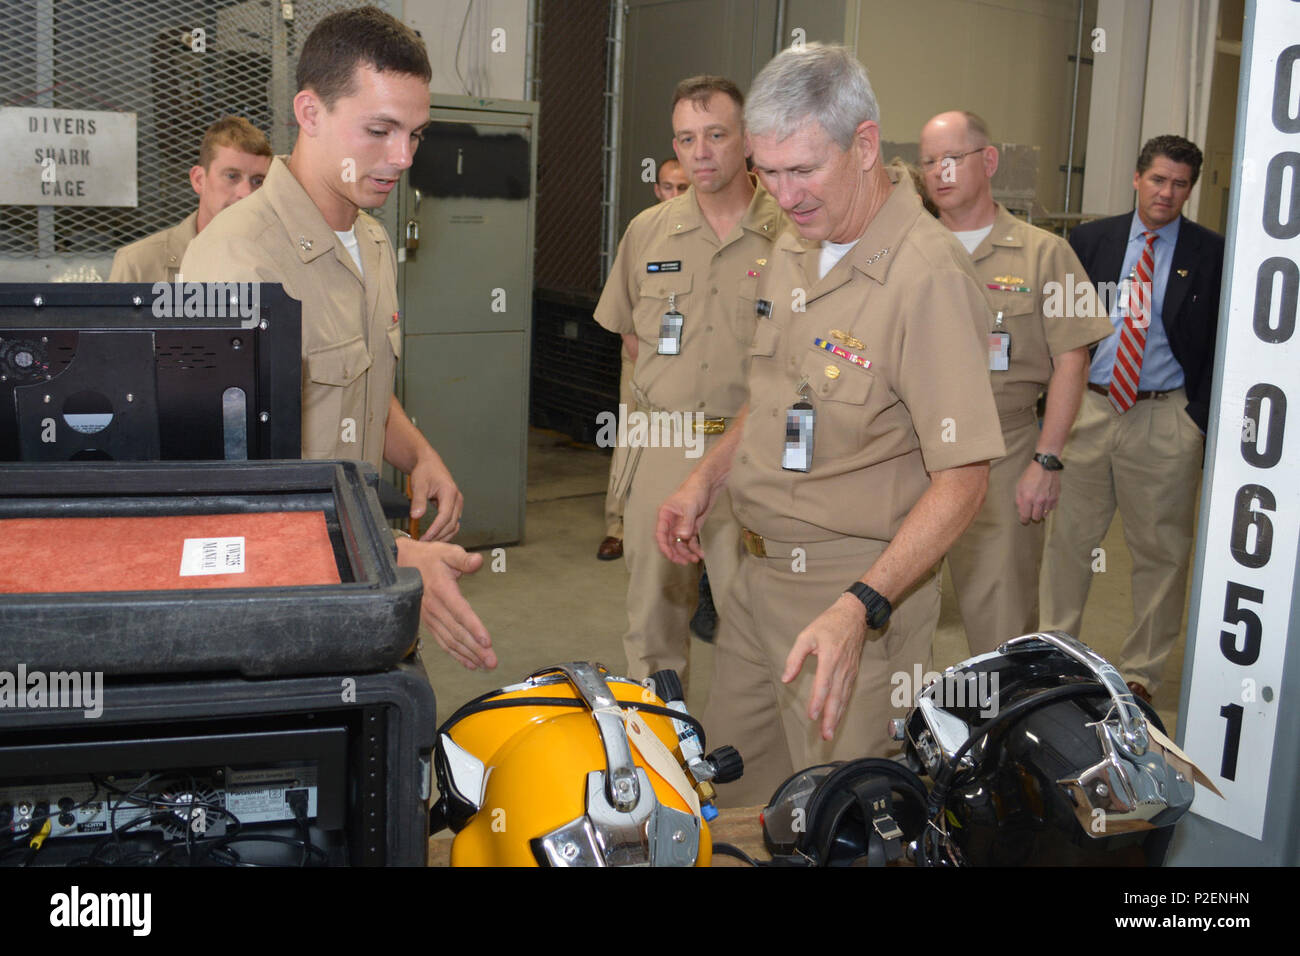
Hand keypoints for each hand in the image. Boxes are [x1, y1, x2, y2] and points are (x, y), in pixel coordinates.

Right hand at [396, 538, 495, 669]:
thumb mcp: (447, 552)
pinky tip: (469, 662)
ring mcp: (430, 617)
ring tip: (484, 665)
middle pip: (457, 632)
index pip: (460, 611)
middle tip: (492, 662)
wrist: (402, 564)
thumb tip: (477, 561)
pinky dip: (456, 654)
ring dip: (468, 655)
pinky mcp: (428, 623)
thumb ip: (463, 559)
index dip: (474, 627)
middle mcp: (434, 607)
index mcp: (441, 590)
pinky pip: (443, 642)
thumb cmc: (429, 558)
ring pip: (450, 641)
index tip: (487, 641)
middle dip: (476, 649)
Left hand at [409, 455, 462, 541]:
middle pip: (451, 523)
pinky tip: (436, 536)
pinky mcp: (454, 507)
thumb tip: (416, 515)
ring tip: (429, 542)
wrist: (429, 463)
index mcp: (450, 492)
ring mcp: (457, 503)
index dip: (435, 530)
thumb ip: (418, 501)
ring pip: (454, 525)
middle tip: (424, 544)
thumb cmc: (425, 471)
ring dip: (443, 536)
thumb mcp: (419, 484)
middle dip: (439, 535)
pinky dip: (446, 531)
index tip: (425, 538)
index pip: (445, 517)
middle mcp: (457, 499)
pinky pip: (453, 522)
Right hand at [655, 477, 712, 564]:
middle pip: (670, 542)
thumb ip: (685, 523)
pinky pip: (690, 541)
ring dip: (687, 553)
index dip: (664, 547)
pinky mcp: (691, 528)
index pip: (661, 534)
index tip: (671, 556)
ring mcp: (681, 526)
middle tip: (684, 562)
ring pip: (680, 544)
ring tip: (695, 559)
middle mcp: (672, 522)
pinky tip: (700, 554)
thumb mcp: (690, 507)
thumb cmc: (695, 491)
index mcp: (665, 515)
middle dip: (677, 553)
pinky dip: (695, 548)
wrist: (708, 485)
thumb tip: (681, 537)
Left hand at [782, 593, 867, 739]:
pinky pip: (847, 693)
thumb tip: (786, 678)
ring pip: (843, 698)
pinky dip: (842, 707)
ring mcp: (849, 671)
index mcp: (830, 658)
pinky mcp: (852, 672)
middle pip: (836, 697)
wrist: (853, 616)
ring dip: (837, 716)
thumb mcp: (806, 635)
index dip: (818, 701)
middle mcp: (841, 668)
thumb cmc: (828, 624)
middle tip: (825, 735)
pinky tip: (837, 716)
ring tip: (830, 732)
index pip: (824, 684)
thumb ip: (795, 658)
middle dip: (830, 718)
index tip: (812, 716)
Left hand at [1016, 460, 1060, 523]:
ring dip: (1041, 511)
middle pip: (1036, 518)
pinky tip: (1045, 501)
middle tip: (1031, 511)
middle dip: (1032, 516)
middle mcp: (1039, 501)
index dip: (1024, 520)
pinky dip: (1048, 507)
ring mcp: (1049, 499)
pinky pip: (1052, 508)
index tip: (1024, 520)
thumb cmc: (1030, 475)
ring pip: (1044, 514)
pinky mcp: (1056, 497)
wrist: (1045, 465)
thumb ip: (1019, 500)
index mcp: (1028, 498)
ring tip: (1038, 504)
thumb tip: (1021, 511)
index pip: (1025, 516)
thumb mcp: (1019, 486)